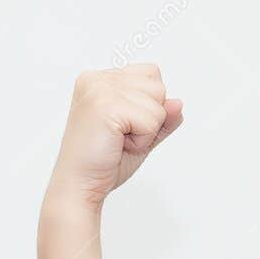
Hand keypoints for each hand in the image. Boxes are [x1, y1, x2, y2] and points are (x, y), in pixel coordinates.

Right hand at [45, 64, 183, 211]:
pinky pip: (152, 119)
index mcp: (100, 79)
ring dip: (146, 130)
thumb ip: (163, 117)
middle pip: (158, 85)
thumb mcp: (143, 134)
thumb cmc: (105, 161)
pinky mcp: (105, 106)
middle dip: (150, 117)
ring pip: (158, 103)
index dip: (150, 105)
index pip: (152, 74)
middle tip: (122, 135)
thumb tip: (178, 102)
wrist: (81, 184)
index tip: (124, 125)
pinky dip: (142, 139)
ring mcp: (99, 89)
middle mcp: (96, 79)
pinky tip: (119, 144)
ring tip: (119, 139)